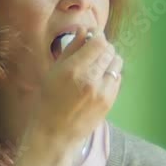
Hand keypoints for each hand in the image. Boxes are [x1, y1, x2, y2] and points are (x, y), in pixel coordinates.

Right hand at [28, 26, 122, 150]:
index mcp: (73, 69)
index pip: (99, 42)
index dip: (97, 36)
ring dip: (109, 59)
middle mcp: (91, 79)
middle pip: (110, 51)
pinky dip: (111, 74)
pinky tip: (100, 79)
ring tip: (98, 65)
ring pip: (117, 63)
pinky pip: (118, 78)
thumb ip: (71, 50)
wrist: (55, 133)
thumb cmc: (48, 101)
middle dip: (102, 47)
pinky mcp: (110, 102)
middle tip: (93, 51)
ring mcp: (103, 92)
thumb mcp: (53, 72)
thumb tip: (85, 31)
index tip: (92, 37)